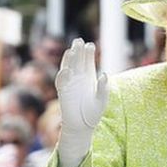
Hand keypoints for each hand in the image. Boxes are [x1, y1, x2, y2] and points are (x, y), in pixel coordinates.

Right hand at [56, 38, 108, 166]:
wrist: (82, 126)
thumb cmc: (93, 113)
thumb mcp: (102, 100)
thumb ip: (103, 88)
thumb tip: (104, 75)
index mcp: (88, 78)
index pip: (87, 62)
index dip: (88, 54)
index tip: (90, 44)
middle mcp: (78, 79)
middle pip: (77, 62)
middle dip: (78, 51)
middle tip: (79, 40)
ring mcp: (70, 85)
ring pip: (67, 68)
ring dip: (69, 60)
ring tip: (72, 50)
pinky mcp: (63, 93)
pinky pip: (61, 82)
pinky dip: (63, 75)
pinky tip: (67, 70)